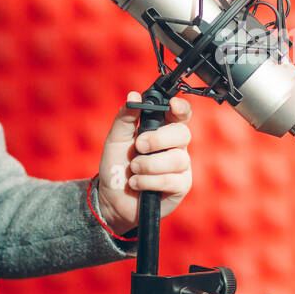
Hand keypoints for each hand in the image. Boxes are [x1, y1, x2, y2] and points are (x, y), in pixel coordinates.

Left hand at [96, 91, 193, 234]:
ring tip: (133, 170)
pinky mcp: (180, 187)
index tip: (171, 105)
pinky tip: (137, 183)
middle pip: (183, 134)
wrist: (111, 198)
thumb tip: (133, 95)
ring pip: (176, 159)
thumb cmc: (117, 166)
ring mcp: (181, 167)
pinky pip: (171, 180)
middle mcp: (176, 146)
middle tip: (139, 146)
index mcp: (163, 130)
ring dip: (148, 165)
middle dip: (158, 139)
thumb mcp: (116, 139)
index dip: (181, 108)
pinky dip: (148, 182)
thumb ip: (125, 117)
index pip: (181, 114)